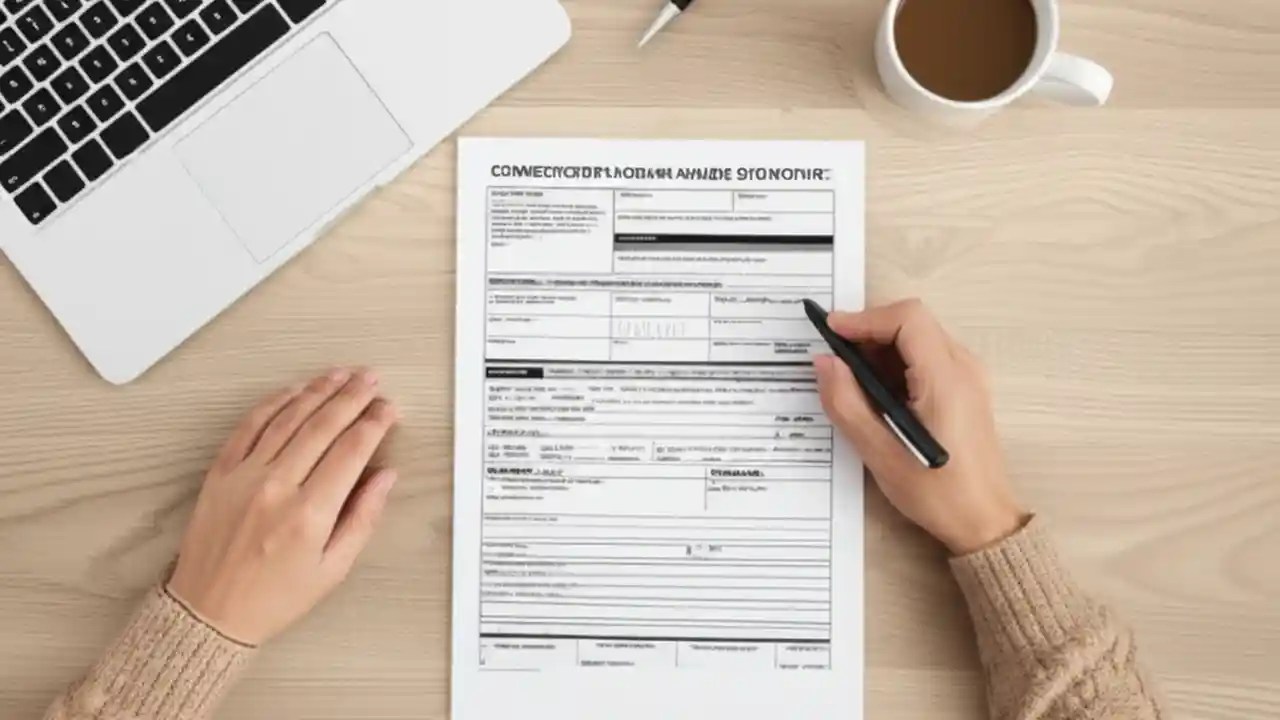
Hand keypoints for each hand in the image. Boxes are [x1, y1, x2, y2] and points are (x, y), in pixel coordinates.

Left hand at [168, 368, 399, 644]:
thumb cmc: (274, 598)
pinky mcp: (220, 474)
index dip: (374, 423)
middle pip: (322, 425)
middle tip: (370, 378)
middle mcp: (276, 487)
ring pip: (287, 418)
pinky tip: (294, 392)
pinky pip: (248, 427)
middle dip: (351, 396)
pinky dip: (273, 404)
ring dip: (317, 391)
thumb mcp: (332, 569)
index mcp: (309, 514)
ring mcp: (244, 477)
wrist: (209, 612)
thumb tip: (386, 476)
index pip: (351, 450)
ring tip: (340, 375)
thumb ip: (363, 518)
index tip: (389, 409)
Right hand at [813, 300, 1025, 554]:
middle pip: (912, 323)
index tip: (831, 332)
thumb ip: (847, 403)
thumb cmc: (938, 494)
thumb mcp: (880, 453)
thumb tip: (824, 363)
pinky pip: (927, 358)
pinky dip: (897, 364)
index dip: (865, 319)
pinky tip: (878, 396)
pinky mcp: (965, 389)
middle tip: (836, 361)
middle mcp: (963, 369)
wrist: (984, 521)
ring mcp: (968, 377)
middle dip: (869, 333)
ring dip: (881, 350)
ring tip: (853, 383)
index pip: (907, 319)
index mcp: (945, 380)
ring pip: (918, 338)